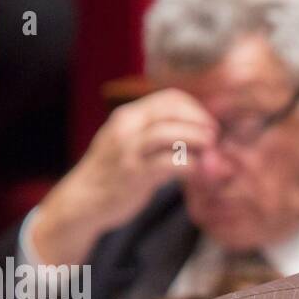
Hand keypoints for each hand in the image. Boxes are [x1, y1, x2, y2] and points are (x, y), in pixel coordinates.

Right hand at [32, 88, 217, 263]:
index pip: (169, 98)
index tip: (208, 124)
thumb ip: (157, 135)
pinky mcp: (133, 175)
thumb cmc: (115, 173)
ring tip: (210, 148)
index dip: (195, 108)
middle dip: (199, 120)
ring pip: (168, 133)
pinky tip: (197, 169)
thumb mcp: (130, 143)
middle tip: (214, 135)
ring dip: (195, 138)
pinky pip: (167, 163)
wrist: (84, 200)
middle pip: (170, 110)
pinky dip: (188, 164)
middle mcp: (126, 127)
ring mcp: (127, 150)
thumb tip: (196, 133)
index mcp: (128, 116)